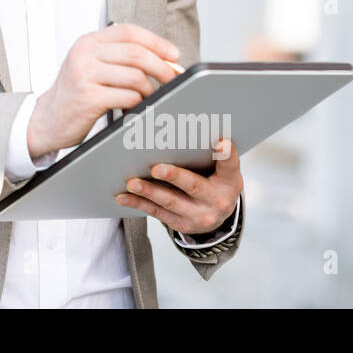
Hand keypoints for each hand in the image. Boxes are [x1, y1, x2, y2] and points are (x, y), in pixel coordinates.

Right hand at [27, 22, 181, 158]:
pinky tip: (134, 107)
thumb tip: (164, 60)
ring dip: (150, 89)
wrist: (48, 119)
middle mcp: (85, 54)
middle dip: (162, 67)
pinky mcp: (88, 98)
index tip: (173, 55)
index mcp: (88, 42)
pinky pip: (127, 97)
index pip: (129, 32)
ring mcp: (85, 75)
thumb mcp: (91, 65)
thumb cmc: (76, 93)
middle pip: (136, 53)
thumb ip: (119, 57)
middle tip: (173, 78)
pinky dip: (138, 103)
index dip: (156, 42)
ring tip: (149, 97)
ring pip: (135, 76)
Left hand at [114, 137, 243, 234]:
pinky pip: (157, 213)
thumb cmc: (215, 180)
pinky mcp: (182, 224)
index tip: (220, 143)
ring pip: (170, 202)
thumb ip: (213, 153)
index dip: (226, 155)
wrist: (218, 214)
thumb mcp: (222, 169)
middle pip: (194, 186)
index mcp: (229, 181)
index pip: (230, 165)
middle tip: (156, 168)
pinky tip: (123, 197)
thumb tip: (190, 127)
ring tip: (132, 183)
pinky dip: (138, 203)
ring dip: (149, 191)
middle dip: (174, 176)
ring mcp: (199, 216)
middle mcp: (217, 201)